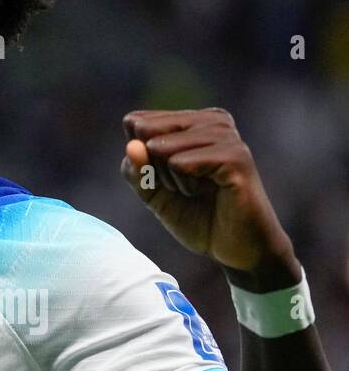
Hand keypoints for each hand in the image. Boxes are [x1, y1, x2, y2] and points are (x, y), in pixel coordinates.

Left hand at [121, 108, 296, 288]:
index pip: (136, 122)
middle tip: (184, 188)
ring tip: (198, 191)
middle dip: (152, 168)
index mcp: (193, 121)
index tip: (168, 178)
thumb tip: (131, 146)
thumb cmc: (198, 217)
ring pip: (160, 146)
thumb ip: (135, 169)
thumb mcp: (153, 193)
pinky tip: (210, 192)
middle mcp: (212, 120)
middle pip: (145, 130)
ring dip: (171, 179)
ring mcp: (227, 135)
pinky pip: (180, 162)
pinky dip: (185, 184)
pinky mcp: (236, 156)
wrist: (238, 250)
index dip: (139, 159)